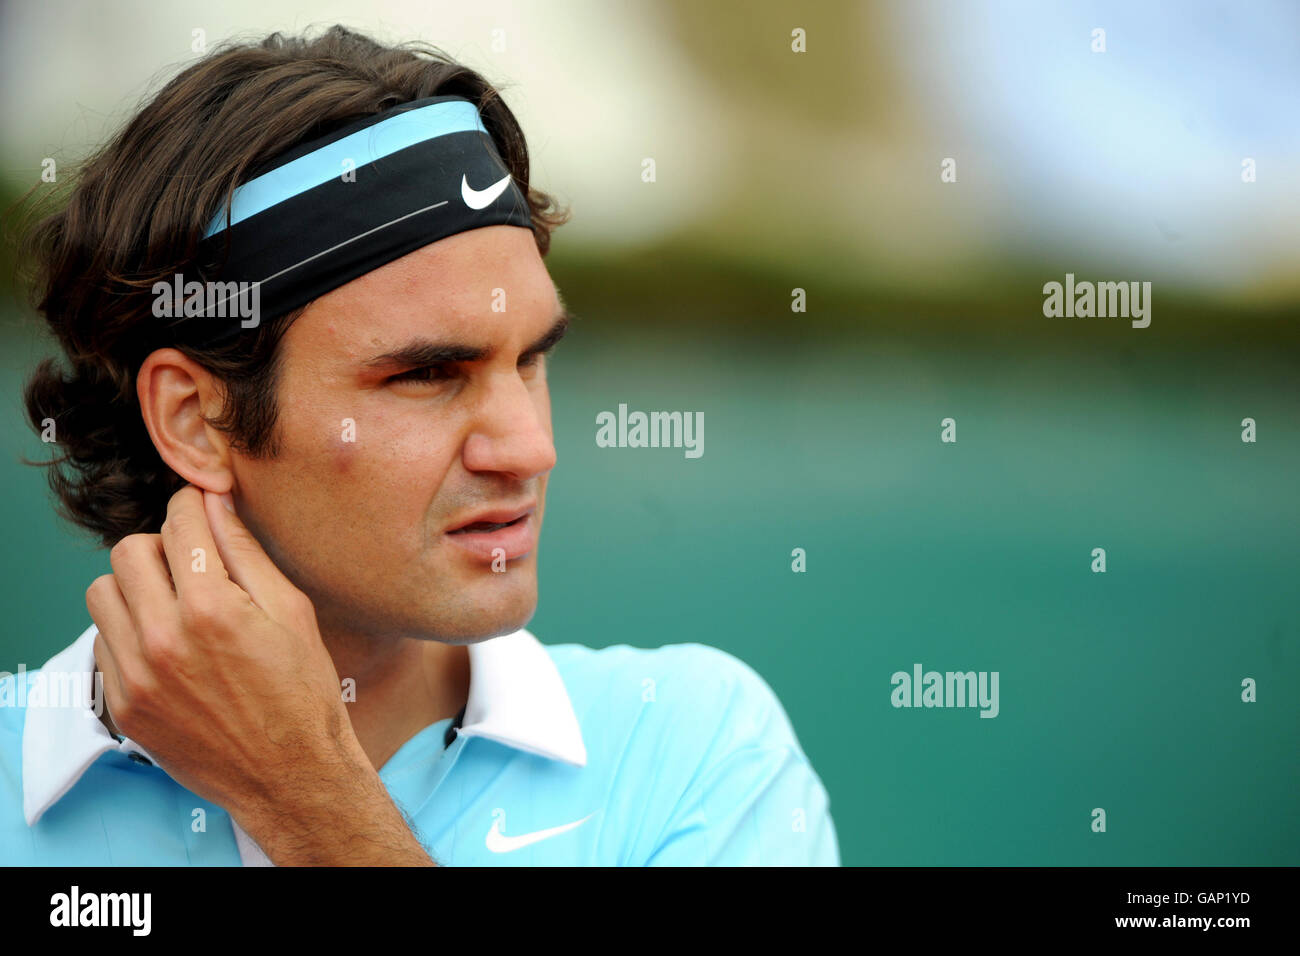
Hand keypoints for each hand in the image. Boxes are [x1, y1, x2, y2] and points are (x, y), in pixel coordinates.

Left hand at [86, 485, 433, 864]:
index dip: (193, 505)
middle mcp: (163, 639)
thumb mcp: (292, 612)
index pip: (179, 523)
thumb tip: (216, 503)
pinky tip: (169, 645)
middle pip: (128, 551)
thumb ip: (245, 553)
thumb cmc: (303, 693)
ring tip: (173, 603)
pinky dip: (129, 631)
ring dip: (135, 586)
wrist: (290, 775)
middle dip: (160, 544)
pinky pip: (103, 642)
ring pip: (104, 593)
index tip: (202, 508)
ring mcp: (136, 676)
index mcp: (211, 609)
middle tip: (191, 562)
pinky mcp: (124, 705)